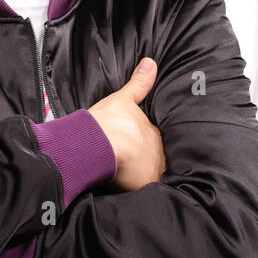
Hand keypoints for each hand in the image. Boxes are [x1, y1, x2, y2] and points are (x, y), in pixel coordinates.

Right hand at [88, 57, 164, 191]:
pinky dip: (142, 193)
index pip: (154, 140)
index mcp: (153, 133)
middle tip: (137, 165)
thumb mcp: (124, 99)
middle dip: (149, 162)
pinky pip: (145, 191)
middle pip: (156, 159)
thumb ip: (139, 84)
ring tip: (136, 181)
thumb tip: (151, 63)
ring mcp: (152, 170)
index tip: (140, 147)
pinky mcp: (144, 186)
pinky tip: (135, 194)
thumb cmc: (108, 121)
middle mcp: (157, 152)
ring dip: (146, 177)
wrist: (100, 142)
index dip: (147, 144)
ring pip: (152, 175)